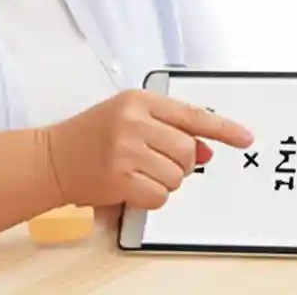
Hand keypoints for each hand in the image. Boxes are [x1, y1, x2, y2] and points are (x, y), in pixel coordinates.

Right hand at [44, 89, 253, 209]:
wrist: (51, 157)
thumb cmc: (92, 135)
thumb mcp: (130, 118)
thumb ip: (170, 129)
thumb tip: (207, 151)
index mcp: (140, 100)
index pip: (194, 114)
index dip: (224, 128)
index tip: (245, 138)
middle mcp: (134, 121)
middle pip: (189, 150)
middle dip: (182, 162)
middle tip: (156, 160)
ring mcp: (126, 150)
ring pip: (178, 175)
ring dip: (166, 181)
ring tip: (139, 171)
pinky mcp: (119, 178)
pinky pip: (161, 195)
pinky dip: (153, 196)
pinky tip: (133, 187)